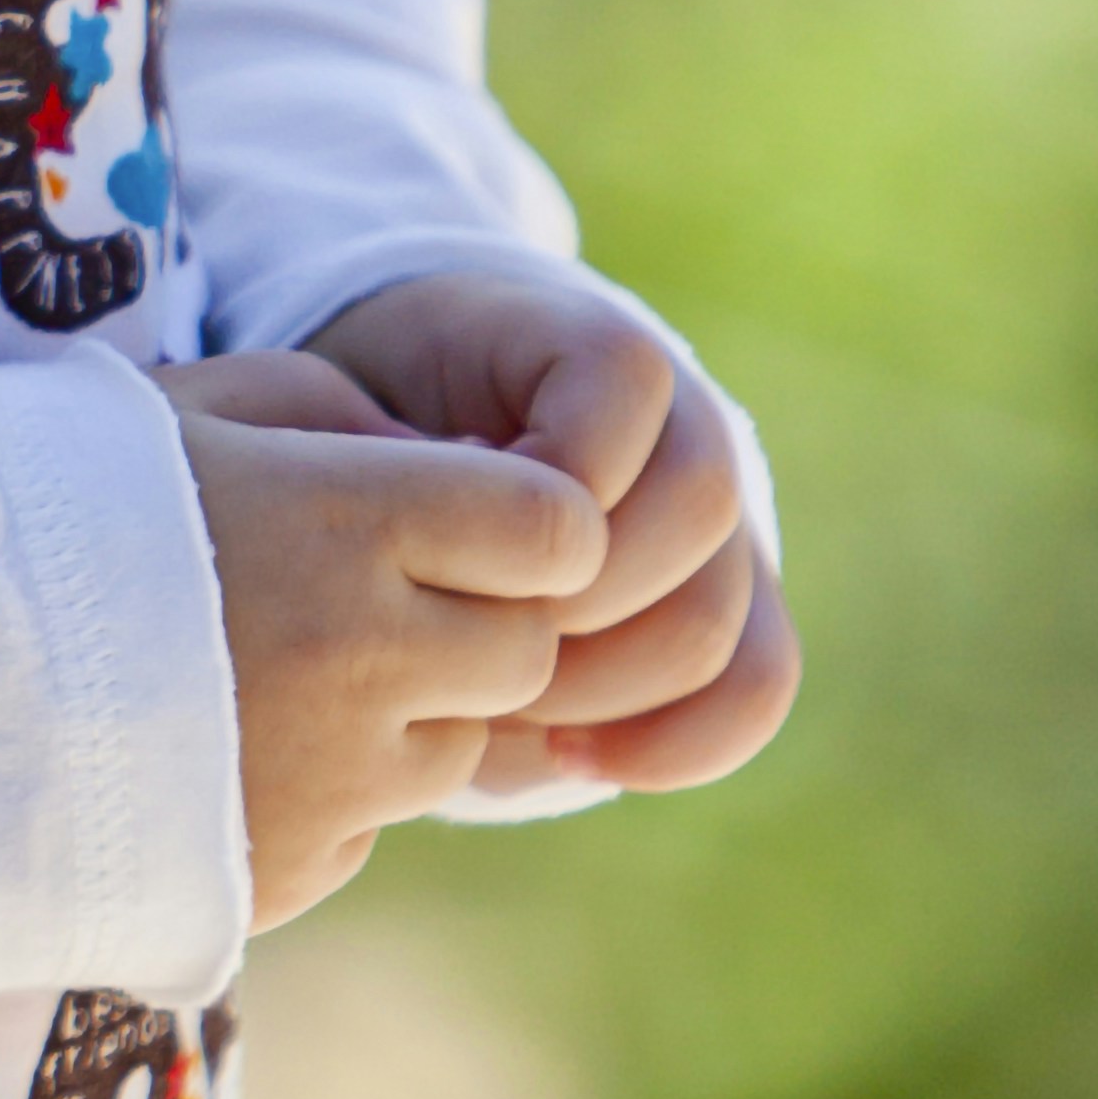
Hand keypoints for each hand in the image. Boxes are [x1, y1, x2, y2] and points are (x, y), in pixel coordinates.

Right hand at [151, 343, 609, 928]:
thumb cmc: (35, 505)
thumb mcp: (179, 402)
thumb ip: (324, 404)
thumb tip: (424, 452)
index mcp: (353, 524)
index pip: (559, 530)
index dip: (527, 521)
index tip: (458, 513)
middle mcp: (371, 662)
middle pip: (525, 650)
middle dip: (474, 620)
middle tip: (361, 593)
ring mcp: (338, 784)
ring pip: (455, 748)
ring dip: (402, 711)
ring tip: (265, 668)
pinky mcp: (292, 873)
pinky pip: (364, 826)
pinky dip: (325, 790)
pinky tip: (217, 744)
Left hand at [298, 270, 797, 799]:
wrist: (425, 453)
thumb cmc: (367, 431)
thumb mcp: (344, 403)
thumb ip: (381, 450)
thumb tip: (459, 552)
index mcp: (591, 343)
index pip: (624, 383)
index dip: (539, 477)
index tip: (443, 528)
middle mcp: (687, 422)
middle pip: (694, 511)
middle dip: (567, 599)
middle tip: (459, 636)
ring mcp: (723, 524)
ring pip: (719, 618)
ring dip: (600, 685)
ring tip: (493, 706)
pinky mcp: (731, 611)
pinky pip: (753, 687)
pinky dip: (670, 741)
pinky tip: (570, 756)